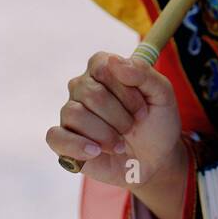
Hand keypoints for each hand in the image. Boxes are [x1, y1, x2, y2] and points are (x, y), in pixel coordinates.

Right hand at [46, 50, 182, 189]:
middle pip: (91, 94)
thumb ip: (142, 72)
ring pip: (74, 114)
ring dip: (104, 134)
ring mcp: (71, 112)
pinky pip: (55, 136)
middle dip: (119, 116)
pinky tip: (96, 151)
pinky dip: (77, 145)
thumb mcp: (162, 93)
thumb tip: (113, 60)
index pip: (104, 67)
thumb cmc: (156, 121)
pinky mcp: (64, 139)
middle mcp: (82, 86)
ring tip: (120, 144)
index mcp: (103, 67)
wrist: (155, 158)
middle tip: (132, 127)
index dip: (126, 91)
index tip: (143, 109)